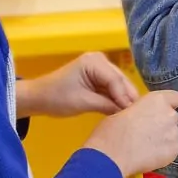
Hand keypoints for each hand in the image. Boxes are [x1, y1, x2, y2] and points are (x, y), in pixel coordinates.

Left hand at [17, 51, 138, 118]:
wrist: (38, 98)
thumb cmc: (56, 98)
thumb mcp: (83, 102)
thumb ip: (107, 105)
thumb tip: (128, 112)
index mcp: (94, 61)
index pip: (116, 80)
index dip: (125, 98)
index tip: (134, 115)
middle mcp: (100, 60)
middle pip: (121, 81)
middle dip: (128, 98)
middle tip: (139, 117)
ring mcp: (100, 68)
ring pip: (120, 86)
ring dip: (124, 100)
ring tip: (133, 116)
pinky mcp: (99, 78)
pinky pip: (113, 89)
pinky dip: (117, 99)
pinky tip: (124, 111)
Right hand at [87, 88, 177, 175]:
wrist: (111, 156)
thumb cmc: (112, 131)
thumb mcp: (123, 111)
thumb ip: (141, 110)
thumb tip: (143, 115)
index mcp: (158, 100)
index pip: (175, 97)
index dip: (168, 104)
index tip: (158, 110)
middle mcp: (170, 115)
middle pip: (172, 117)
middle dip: (162, 122)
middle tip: (146, 131)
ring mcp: (174, 134)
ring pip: (172, 134)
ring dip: (162, 137)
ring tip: (144, 145)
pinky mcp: (174, 151)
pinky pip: (171, 149)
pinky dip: (162, 151)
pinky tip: (147, 155)